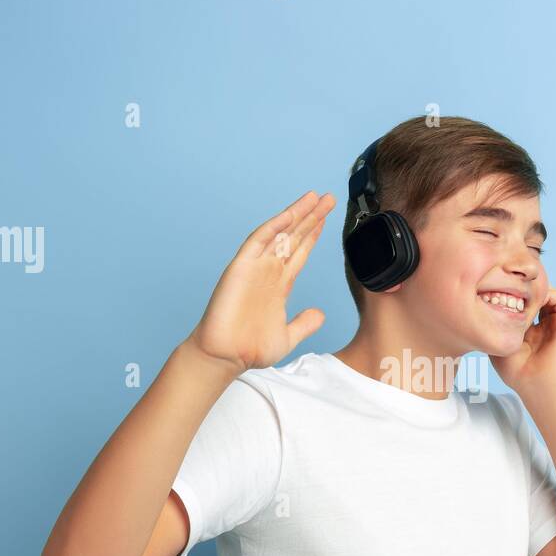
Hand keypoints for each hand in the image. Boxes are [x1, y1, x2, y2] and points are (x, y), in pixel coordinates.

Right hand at [186, 191, 336, 374]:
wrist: (226, 357)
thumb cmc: (250, 348)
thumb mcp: (288, 337)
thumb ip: (304, 324)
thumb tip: (319, 315)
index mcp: (279, 285)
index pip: (299, 252)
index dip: (313, 235)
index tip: (326, 218)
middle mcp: (268, 272)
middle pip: (294, 238)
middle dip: (311, 218)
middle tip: (329, 199)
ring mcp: (255, 268)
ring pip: (279, 234)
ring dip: (296, 214)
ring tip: (314, 198)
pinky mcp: (241, 268)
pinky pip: (258, 242)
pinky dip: (274, 227)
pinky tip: (289, 214)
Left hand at [489, 287, 555, 398]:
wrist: (540, 385)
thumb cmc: (518, 372)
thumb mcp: (502, 343)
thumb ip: (501, 323)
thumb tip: (498, 300)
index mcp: (530, 333)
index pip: (522, 307)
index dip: (512, 297)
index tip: (498, 292)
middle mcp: (545, 326)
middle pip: (535, 298)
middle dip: (522, 290)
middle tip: (508, 286)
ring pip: (547, 295)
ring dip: (534, 291)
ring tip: (519, 293)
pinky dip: (547, 293)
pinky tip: (531, 301)